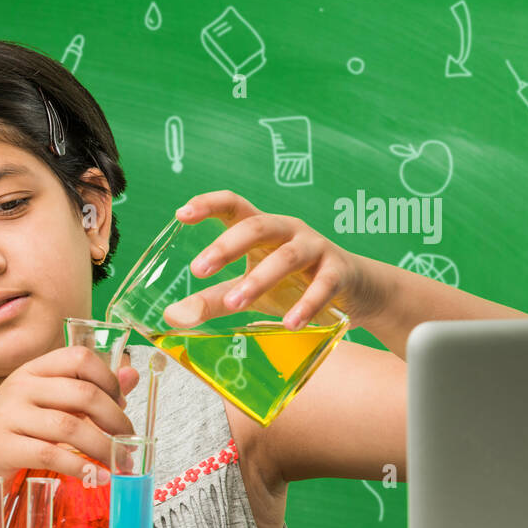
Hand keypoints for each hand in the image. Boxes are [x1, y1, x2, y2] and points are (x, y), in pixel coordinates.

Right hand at [0, 345, 138, 483]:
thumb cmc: (11, 430)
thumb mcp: (46, 404)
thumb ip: (86, 390)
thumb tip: (132, 375)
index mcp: (33, 370)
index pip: (79, 357)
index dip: (109, 379)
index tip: (122, 404)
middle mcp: (20, 386)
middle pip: (82, 393)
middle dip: (116, 419)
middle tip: (129, 441)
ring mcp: (9, 415)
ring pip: (70, 426)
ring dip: (104, 448)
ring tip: (120, 464)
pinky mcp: (2, 446)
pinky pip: (50, 455)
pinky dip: (81, 468)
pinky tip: (97, 476)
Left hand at [162, 191, 384, 330]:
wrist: (355, 295)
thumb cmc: (292, 287)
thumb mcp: (250, 292)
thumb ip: (215, 300)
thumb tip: (172, 316)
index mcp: (262, 231)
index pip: (234, 206)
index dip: (209, 204)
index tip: (181, 214)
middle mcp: (288, 232)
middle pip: (256, 227)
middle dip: (226, 247)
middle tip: (198, 270)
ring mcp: (316, 249)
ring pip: (286, 257)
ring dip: (259, 280)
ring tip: (236, 303)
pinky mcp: (339, 272)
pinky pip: (323, 285)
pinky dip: (306, 304)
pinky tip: (290, 323)